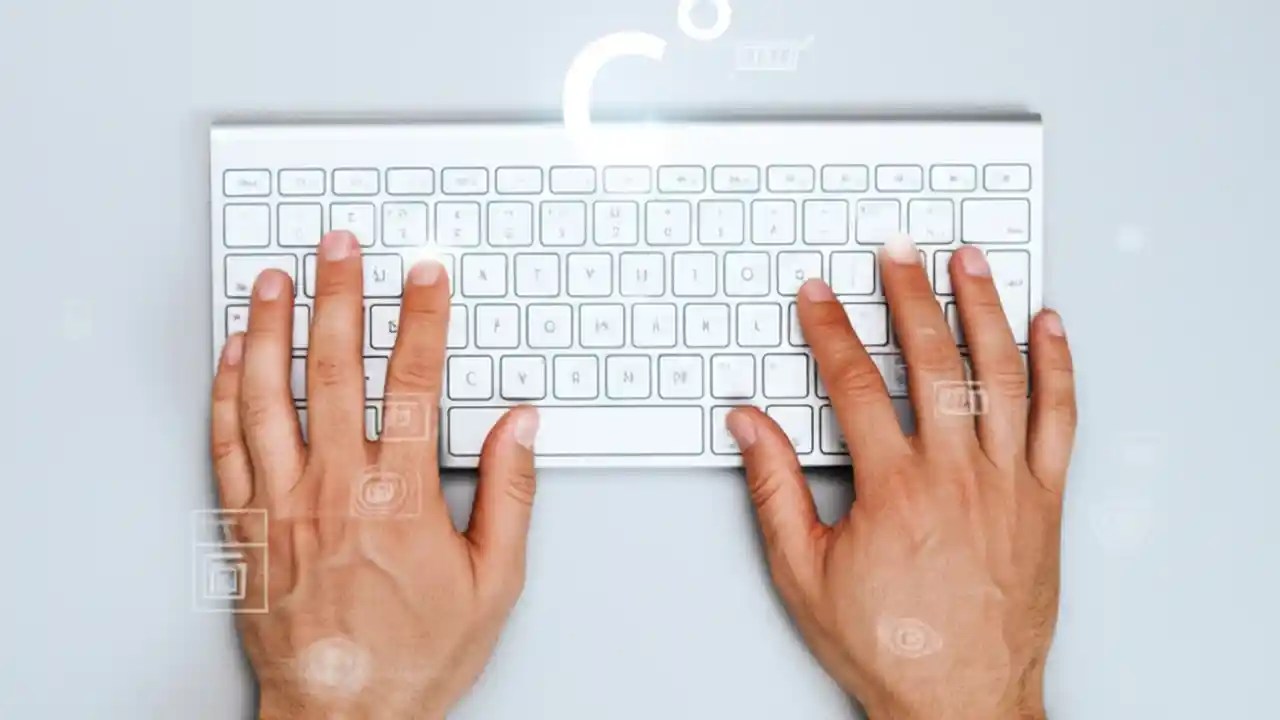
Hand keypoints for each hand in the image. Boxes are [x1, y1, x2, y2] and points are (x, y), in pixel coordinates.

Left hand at [210, 232, 539, 719]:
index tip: (425, 275)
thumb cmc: (416, 655)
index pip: (413, 383)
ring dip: (270, 330)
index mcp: (401, 496)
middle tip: (339, 247)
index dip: (422, 319)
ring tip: (273, 280)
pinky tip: (232, 358)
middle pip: (336, 370)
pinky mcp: (249, 526)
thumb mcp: (495, 582)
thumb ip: (510, 494)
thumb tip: (521, 425)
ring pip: (269, 397)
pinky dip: (226, 394)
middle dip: (340, 296)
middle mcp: (337, 488)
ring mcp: (285, 504)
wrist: (346, 717)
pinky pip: (228, 445)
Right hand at [729, 239, 1074, 719]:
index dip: (830, 329)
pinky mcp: (1044, 500)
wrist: (962, 701)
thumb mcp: (804, 573)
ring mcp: (1008, 483)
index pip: (854, 383)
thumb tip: (750, 428)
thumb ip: (774, 490)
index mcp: (894, 489)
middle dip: (909, 294)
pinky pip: (1059, 419)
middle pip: (932, 360)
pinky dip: (1056, 365)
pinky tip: (1046, 325)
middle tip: (895, 251)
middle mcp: (956, 475)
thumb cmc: (890, 644)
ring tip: (968, 260)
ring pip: (1000, 374)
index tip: (818, 295)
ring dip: (983, 308)